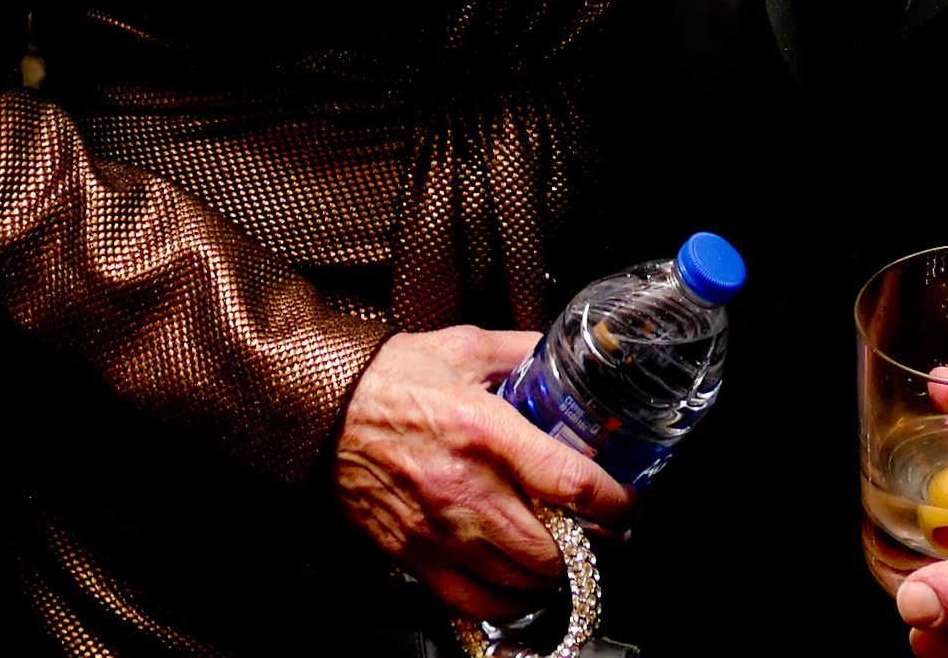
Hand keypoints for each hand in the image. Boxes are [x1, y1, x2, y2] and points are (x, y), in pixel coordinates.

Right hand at [335, 324, 632, 624]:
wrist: (318, 411)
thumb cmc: (386, 380)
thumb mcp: (463, 348)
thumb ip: (520, 352)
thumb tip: (561, 353)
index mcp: (486, 432)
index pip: (572, 483)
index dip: (617, 503)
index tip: (629, 503)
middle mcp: (467, 491)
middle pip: (554, 548)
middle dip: (591, 545)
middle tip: (603, 531)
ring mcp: (441, 532)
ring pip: (521, 581)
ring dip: (554, 573)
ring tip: (565, 551)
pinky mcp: (416, 557)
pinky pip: (476, 600)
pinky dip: (509, 599)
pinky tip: (520, 582)